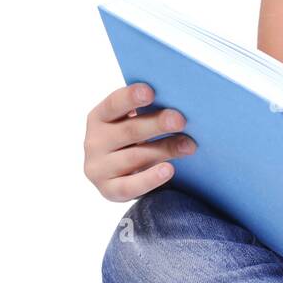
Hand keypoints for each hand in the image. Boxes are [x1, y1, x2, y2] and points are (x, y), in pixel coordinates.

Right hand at [83, 83, 195, 201]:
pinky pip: (130, 186)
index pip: (113, 104)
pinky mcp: (108, 190)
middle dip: (156, 124)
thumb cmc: (134, 139)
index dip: (130, 97)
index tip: (150, 91)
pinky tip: (168, 170)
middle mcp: (94, 141)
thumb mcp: (134, 122)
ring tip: (188, 146)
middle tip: (181, 120)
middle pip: (128, 131)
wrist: (122, 174)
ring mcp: (98, 168)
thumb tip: (179, 105)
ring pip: (134, 157)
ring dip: (164, 149)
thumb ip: (148, 112)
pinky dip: (150, 179)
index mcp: (99, 117)